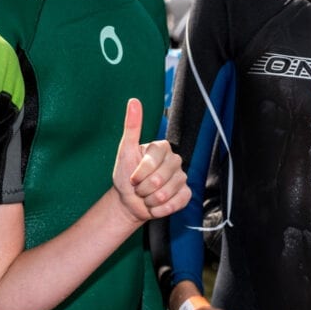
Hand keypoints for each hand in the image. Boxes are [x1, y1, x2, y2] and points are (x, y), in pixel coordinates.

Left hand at [112, 98, 190, 221]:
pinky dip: (162, 209)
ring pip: (167, 192)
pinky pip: (178, 203)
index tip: (132, 177)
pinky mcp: (186, 193)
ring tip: (146, 196)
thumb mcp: (125, 150)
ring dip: (150, 200)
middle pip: (160, 179)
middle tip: (139, 187)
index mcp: (161, 148)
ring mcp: (181, 177)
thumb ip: (132, 126)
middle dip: (143, 189)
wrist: (129, 201)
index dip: (139, 173)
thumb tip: (134, 101)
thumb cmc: (125, 174)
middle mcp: (174, 160)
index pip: (153, 161)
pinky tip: (155, 206)